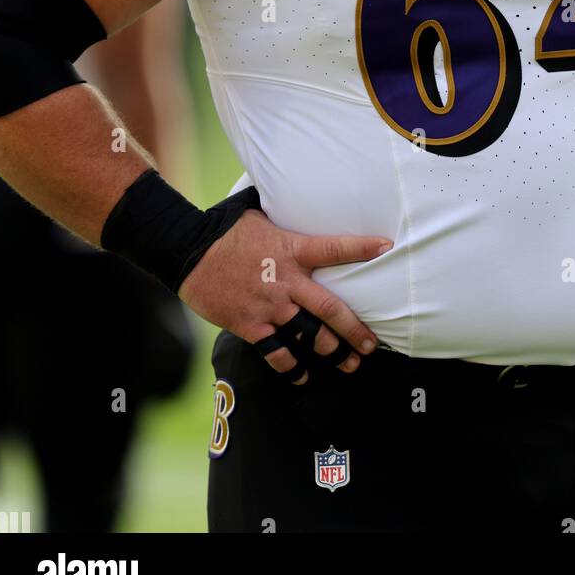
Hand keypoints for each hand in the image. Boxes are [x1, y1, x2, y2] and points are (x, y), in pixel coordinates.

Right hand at [178, 208, 391, 384]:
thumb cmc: (226, 230)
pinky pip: (276, 353)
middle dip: (355, 330)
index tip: (387, 247)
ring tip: (350, 363)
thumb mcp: (260, 216)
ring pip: (308, 336)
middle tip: (373, 345)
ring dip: (332, 352)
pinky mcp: (249, 325)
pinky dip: (291, 368)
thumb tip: (296, 197)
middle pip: (330, 309)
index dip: (361, 247)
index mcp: (291, 249)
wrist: (188, 250)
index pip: (334, 248)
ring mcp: (268, 306)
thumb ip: (285, 221)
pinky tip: (303, 377)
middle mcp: (285, 281)